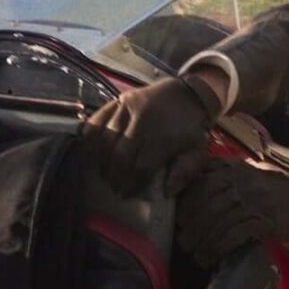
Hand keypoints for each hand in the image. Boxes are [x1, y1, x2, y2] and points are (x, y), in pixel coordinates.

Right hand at [82, 74, 221, 195]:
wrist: (188, 93)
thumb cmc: (191, 128)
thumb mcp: (198, 151)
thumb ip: (185, 172)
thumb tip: (166, 192)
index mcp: (164, 136)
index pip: (140, 167)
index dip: (130, 184)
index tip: (125, 194)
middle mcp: (144, 121)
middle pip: (119, 154)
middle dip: (114, 175)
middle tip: (113, 187)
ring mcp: (128, 108)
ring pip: (105, 138)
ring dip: (100, 160)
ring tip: (103, 172)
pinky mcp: (118, 100)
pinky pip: (96, 120)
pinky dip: (89, 137)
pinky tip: (90, 151)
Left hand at [177, 158, 288, 266]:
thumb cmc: (266, 191)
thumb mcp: (240, 175)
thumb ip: (212, 174)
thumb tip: (177, 187)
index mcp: (231, 168)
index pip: (199, 183)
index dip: (184, 204)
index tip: (177, 222)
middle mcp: (241, 181)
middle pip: (206, 205)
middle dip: (191, 228)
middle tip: (183, 243)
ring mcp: (253, 200)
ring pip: (218, 221)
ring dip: (203, 242)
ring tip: (196, 255)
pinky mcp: (264, 220)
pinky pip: (234, 234)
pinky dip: (219, 248)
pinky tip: (211, 258)